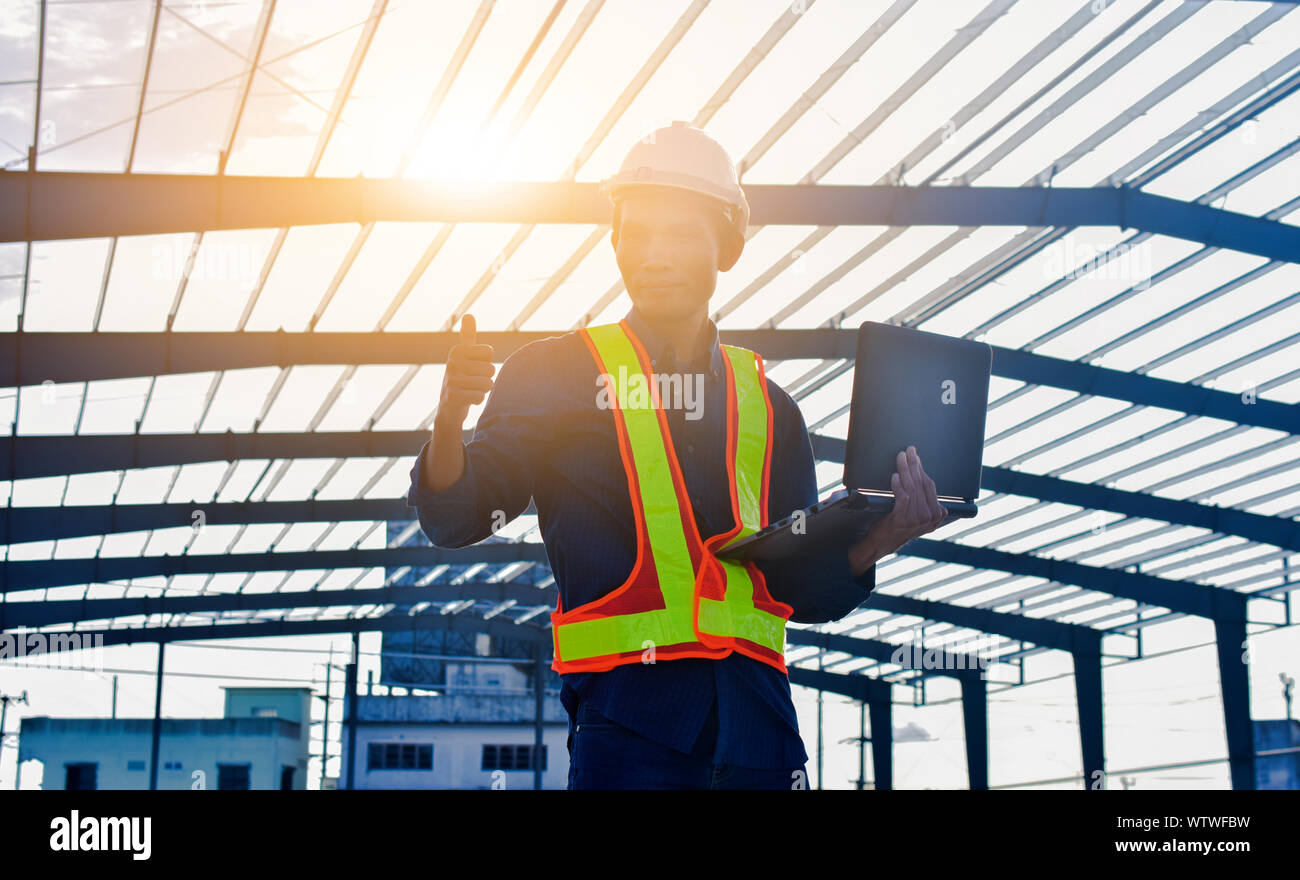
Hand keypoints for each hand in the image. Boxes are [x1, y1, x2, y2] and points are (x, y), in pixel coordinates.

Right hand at [435, 314, 494, 432]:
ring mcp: (451, 379)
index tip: (473, 368)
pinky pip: (480, 397)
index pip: (489, 353)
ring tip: (470, 390)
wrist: (449, 407)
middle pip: (490, 369)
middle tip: (472, 382)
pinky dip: (477, 400)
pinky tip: (467, 400)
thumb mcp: (463, 356)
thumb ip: (467, 336)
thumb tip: (468, 314)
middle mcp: (452, 362)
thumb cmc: (461, 378)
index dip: (486, 363)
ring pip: (487, 384)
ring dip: (483, 390)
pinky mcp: (452, 396)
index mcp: (457, 350)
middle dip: (486, 379)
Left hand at [848, 445, 946, 573]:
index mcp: (938, 515)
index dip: (921, 469)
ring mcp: (917, 520)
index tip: (915, 456)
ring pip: (912, 488)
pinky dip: (898, 485)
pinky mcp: (903, 520)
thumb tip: (918, 471)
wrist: (884, 543)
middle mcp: (930, 518)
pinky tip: (895, 476)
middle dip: (914, 465)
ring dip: (905, 470)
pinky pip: (903, 497)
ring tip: (900, 458)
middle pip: (921, 484)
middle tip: (908, 451)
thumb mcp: (918, 514)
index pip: (929, 485)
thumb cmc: (899, 524)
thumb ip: (923, 499)